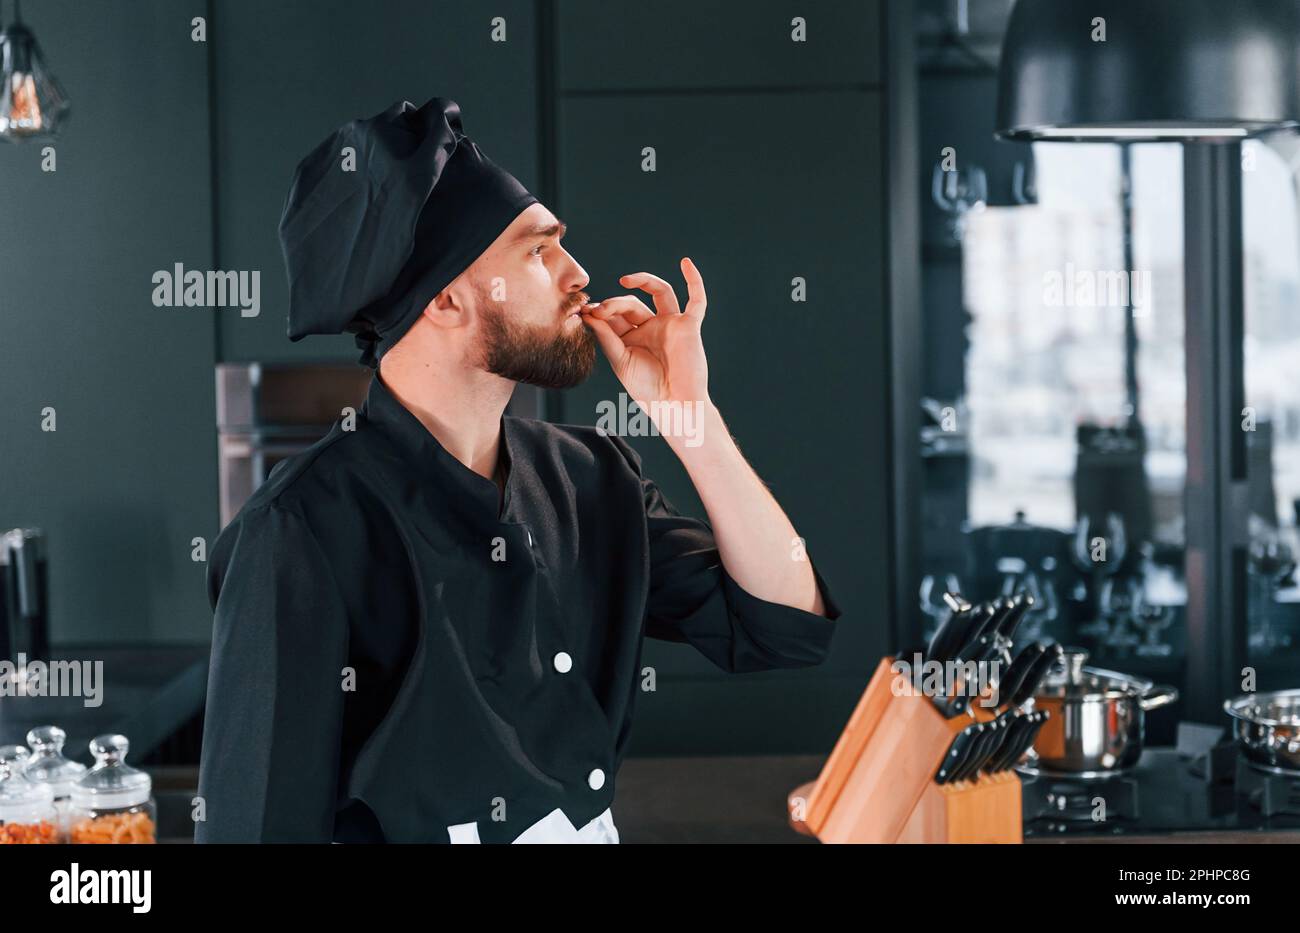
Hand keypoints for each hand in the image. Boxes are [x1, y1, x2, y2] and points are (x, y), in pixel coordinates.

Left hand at [580, 257, 710, 416]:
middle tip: (598, 310)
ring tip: (624, 281)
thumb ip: (607, 337)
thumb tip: (589, 314)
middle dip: (614, 304)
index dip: (601, 309)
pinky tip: (686, 263)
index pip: (616, 314)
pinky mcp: (689, 326)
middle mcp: (652, 327)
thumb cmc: (647, 390)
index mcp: (633, 337)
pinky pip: (696, 300)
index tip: (584, 312)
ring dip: (643, 282)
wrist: (673, 406)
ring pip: (659, 292)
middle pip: (632, 303)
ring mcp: (672, 325)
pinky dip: (694, 281)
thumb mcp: (620, 362)